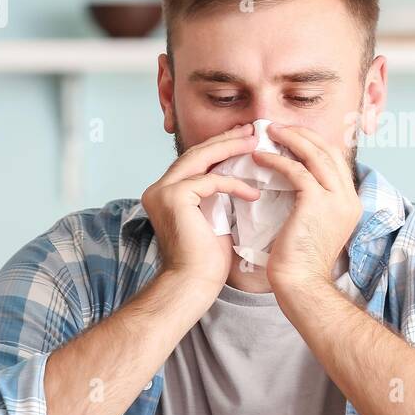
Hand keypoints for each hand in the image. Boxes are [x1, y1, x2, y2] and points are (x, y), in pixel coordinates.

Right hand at [140, 123, 259, 290]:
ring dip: (230, 149)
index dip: (220, 146)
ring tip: (255, 143)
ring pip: (200, 159)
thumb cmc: (207, 259)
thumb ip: (217, 194)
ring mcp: (162, 191)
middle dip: (226, 140)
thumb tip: (237, 174)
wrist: (194, 284)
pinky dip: (233, 184)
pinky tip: (253, 194)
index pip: (195, 161)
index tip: (245, 138)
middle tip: (252, 130)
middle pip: (196, 154)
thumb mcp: (215, 216)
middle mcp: (158, 188)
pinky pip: (210, 180)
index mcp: (165, 192)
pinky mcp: (173, 198)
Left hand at [255, 123, 361, 294]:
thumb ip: (313, 202)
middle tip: (277, 128)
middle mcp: (348, 197)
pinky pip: (295, 169)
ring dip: (290, 139)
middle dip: (302, 134)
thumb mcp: (315, 226)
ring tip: (268, 133)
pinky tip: (259, 159)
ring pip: (314, 153)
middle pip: (329, 149)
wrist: (302, 285)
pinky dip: (276, 160)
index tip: (291, 137)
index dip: (313, 143)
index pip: (336, 159)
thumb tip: (296, 182)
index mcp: (351, 202)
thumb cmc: (300, 261)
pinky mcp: (316, 201)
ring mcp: (336, 198)